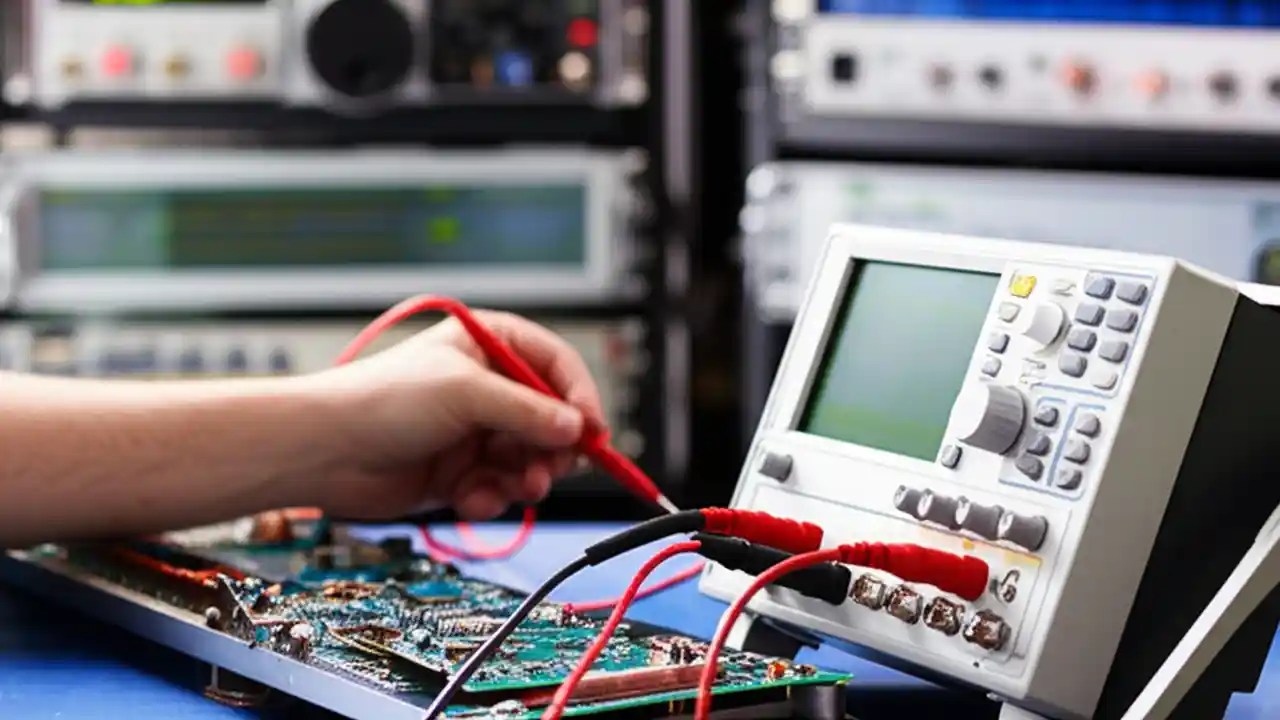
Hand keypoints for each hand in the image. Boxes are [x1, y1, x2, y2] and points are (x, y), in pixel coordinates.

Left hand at [308, 311, 605, 520]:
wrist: (323, 450)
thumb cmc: (381, 401)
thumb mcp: (465, 394)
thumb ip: (527, 411)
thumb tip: (578, 428)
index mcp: (490, 346)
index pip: (556, 366)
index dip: (580, 398)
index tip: (593, 432)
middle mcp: (486, 388)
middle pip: (550, 419)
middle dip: (553, 449)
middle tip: (551, 470)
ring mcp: (474, 431)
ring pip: (529, 459)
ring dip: (526, 479)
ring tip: (516, 489)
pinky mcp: (460, 472)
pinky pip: (498, 488)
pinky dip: (491, 498)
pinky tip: (469, 499)